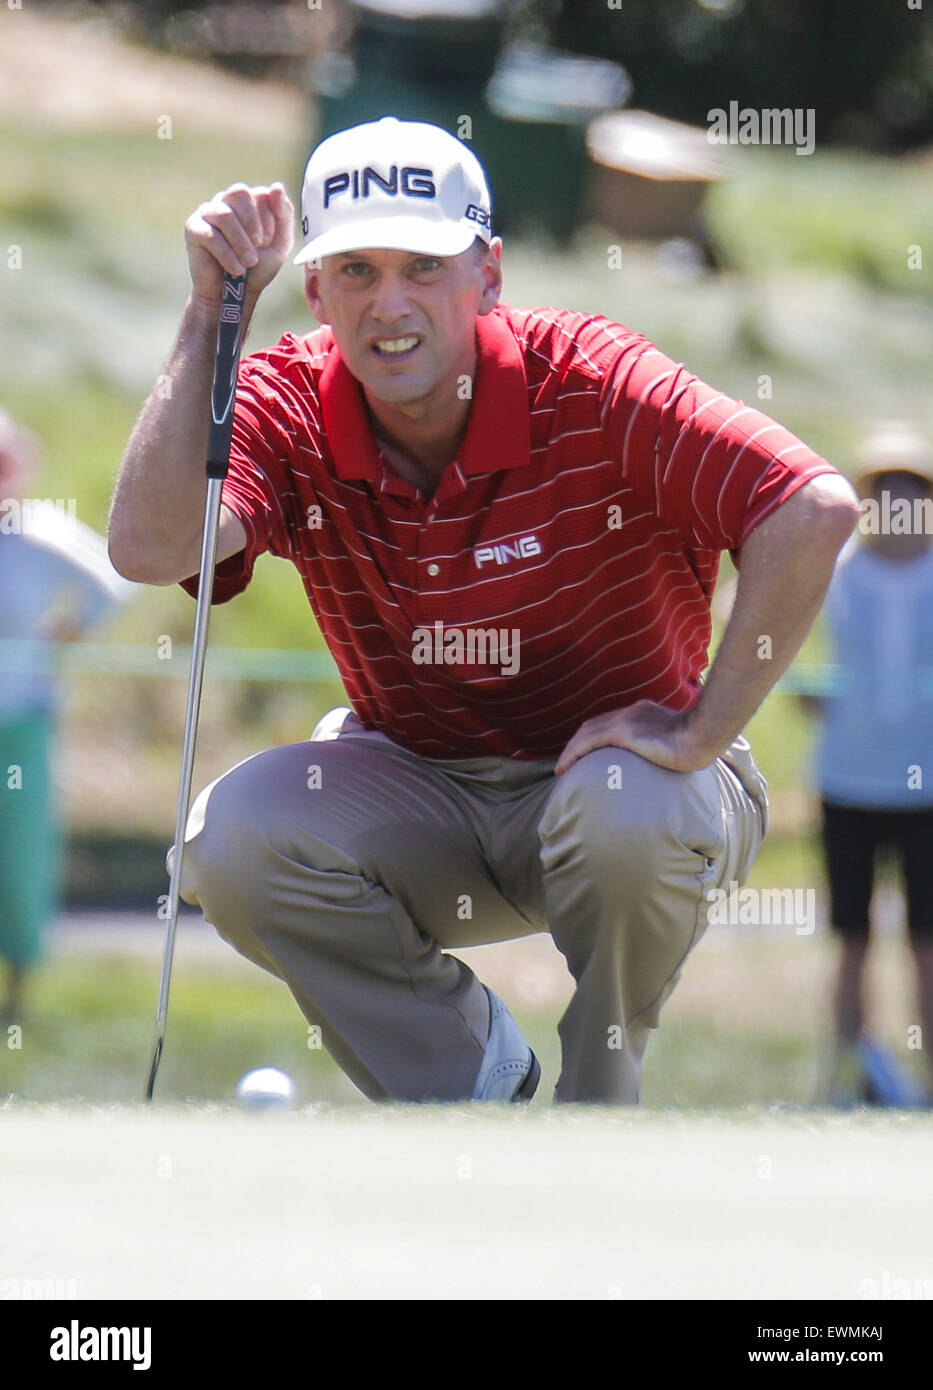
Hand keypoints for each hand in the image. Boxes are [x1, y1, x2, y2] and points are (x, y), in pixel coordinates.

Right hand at [185, 181, 293, 308]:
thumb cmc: (257, 268)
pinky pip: (210, 235)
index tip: (268, 241)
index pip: (260, 193)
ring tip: (249, 263)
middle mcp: (226, 201)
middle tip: (259, 245)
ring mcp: (207, 212)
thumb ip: (284, 215)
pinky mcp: (193, 229)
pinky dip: (227, 255)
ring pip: (224, 214)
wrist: (235, 295)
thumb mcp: (280, 244)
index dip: (269, 218)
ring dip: (241, 242)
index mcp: (248, 202)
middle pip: (239, 192)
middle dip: (253, 222)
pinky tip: (236, 270)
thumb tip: (276, 186)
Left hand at [554, 700, 715, 775]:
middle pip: (594, 725)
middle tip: (569, 760)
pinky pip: (587, 743)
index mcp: (644, 712)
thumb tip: (672, 762)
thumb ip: (669, 746)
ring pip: (586, 733)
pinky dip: (572, 754)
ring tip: (562, 768)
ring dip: (571, 750)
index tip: (587, 752)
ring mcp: (625, 720)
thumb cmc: (701, 743)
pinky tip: (563, 767)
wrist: (704, 735)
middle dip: (578, 742)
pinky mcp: (622, 732)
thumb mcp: (682, 741)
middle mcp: (631, 712)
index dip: (596, 736)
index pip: (612, 722)